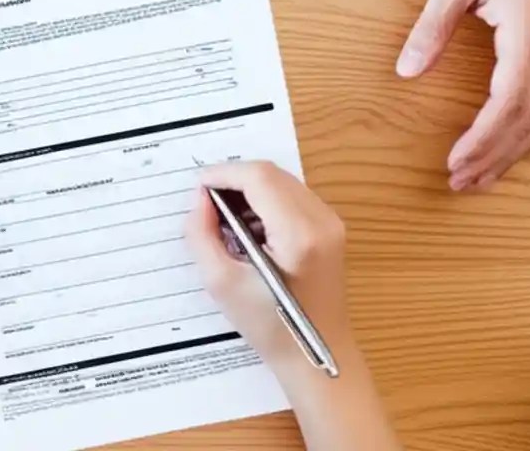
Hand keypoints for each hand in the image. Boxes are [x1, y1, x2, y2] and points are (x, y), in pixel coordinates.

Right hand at [184, 161, 351, 373]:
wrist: (315, 355)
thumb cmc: (269, 328)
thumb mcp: (222, 283)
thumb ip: (202, 235)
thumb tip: (199, 199)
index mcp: (298, 235)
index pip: (259, 178)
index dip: (224, 174)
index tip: (197, 188)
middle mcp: (321, 220)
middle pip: (271, 174)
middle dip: (234, 180)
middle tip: (207, 204)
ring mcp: (331, 223)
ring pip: (282, 181)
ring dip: (250, 190)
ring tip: (226, 220)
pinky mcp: (331, 229)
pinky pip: (293, 196)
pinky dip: (267, 201)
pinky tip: (250, 228)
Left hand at [397, 0, 529, 190]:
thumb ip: (432, 26)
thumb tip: (407, 70)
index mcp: (527, 31)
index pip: (509, 100)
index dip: (483, 136)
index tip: (454, 160)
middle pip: (528, 120)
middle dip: (493, 156)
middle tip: (459, 182)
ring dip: (511, 153)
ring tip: (478, 179)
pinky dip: (526, 135)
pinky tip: (506, 151)